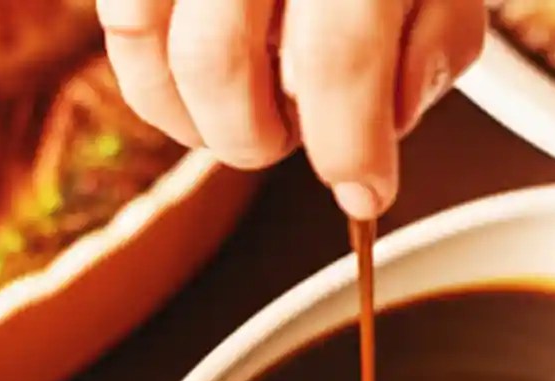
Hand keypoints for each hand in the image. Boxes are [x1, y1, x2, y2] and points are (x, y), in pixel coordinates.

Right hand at [95, 0, 485, 218]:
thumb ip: (437, 39)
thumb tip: (387, 123)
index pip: (337, 54)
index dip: (349, 148)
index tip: (365, 190)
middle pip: (217, 56)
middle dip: (254, 135)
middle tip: (290, 141)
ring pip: (148, 39)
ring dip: (195, 115)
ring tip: (246, 115)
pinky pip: (117, 14)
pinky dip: (150, 69)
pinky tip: (196, 79)